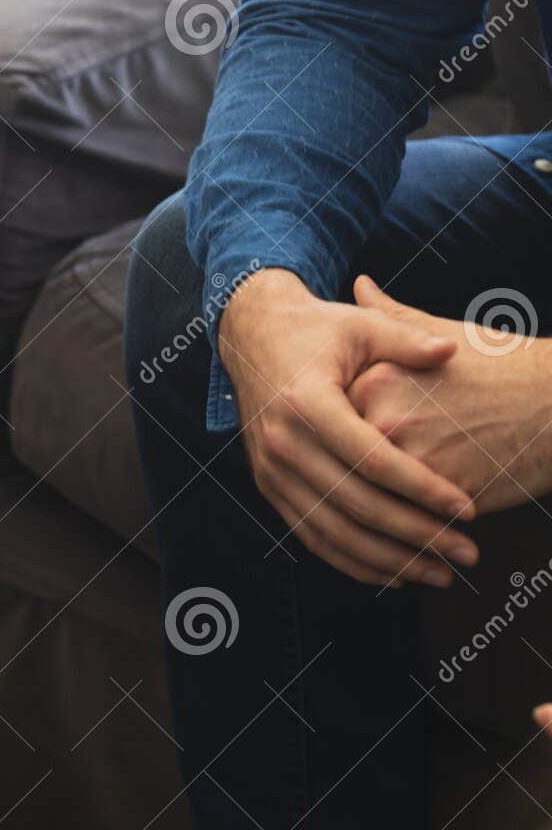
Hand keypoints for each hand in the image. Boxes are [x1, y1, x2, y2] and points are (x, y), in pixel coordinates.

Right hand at [218, 268, 478, 586]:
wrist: (250, 338)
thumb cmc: (315, 331)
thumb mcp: (360, 325)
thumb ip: (406, 339)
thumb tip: (449, 351)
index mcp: (306, 403)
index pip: (371, 459)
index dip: (421, 488)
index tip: (465, 509)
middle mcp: (283, 444)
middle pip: (356, 504)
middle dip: (416, 534)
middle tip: (466, 552)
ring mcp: (271, 471)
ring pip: (332, 532)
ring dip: (388, 560)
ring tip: (439, 574)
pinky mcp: (268, 486)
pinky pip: (310, 536)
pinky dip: (351, 561)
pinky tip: (393, 574)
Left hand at [348, 277, 551, 515]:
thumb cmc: (503, 366)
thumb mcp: (441, 333)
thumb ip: (389, 317)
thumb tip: (358, 284)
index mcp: (371, 382)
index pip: (327, 423)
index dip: (333, 439)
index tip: (336, 445)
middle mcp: (381, 420)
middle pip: (341, 464)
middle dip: (342, 482)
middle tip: (345, 492)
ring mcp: (408, 461)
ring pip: (368, 500)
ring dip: (367, 519)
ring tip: (375, 525)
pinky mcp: (438, 496)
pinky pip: (403, 523)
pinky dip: (399, 537)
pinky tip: (404, 545)